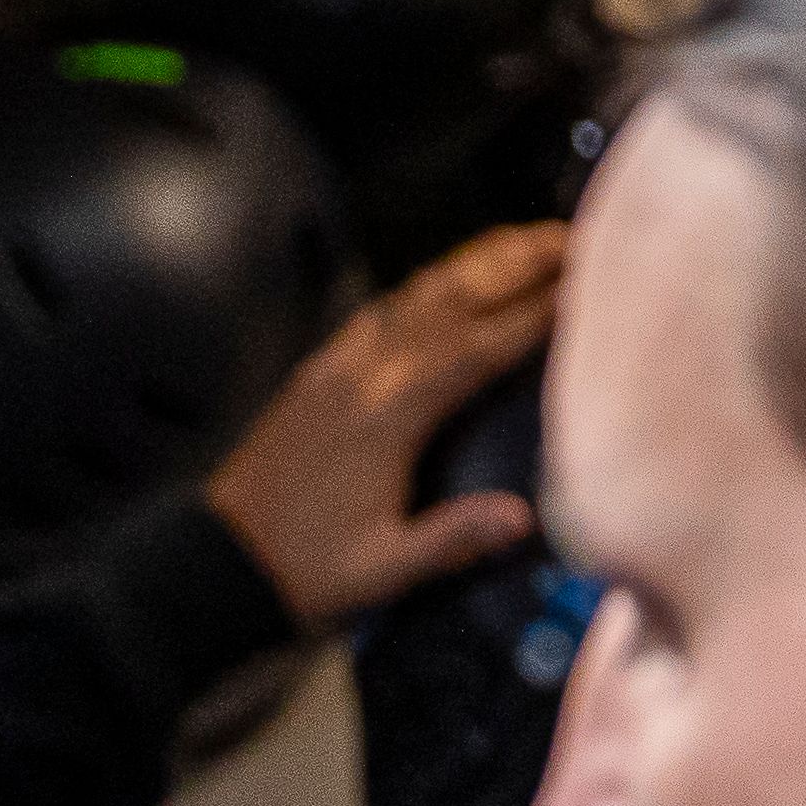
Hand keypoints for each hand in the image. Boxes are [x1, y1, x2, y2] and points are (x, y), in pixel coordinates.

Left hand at [203, 223, 566, 625]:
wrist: (217, 563)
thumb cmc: (303, 570)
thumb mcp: (381, 569)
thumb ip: (451, 539)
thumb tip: (522, 517)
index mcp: (387, 418)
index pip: (477, 348)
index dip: (534, 313)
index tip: (587, 283)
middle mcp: (363, 377)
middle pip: (450, 300)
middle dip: (515, 263)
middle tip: (572, 235)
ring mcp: (336, 369)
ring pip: (413, 296)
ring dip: (473, 264)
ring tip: (526, 241)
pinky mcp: (316, 376)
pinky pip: (378, 315)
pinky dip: (422, 288)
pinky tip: (446, 280)